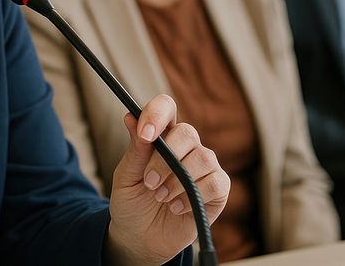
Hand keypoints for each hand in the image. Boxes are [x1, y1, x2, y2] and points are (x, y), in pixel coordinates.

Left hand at [104, 94, 229, 264]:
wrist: (141, 237)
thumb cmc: (133, 201)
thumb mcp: (126, 176)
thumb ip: (135, 149)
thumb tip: (130, 116)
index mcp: (161, 136)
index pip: (166, 107)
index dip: (157, 113)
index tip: (145, 134)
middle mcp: (186, 146)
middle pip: (187, 132)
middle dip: (165, 159)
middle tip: (149, 181)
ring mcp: (204, 167)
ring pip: (203, 157)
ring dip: (177, 180)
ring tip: (161, 197)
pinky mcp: (218, 190)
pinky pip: (215, 182)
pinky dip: (193, 196)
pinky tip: (177, 207)